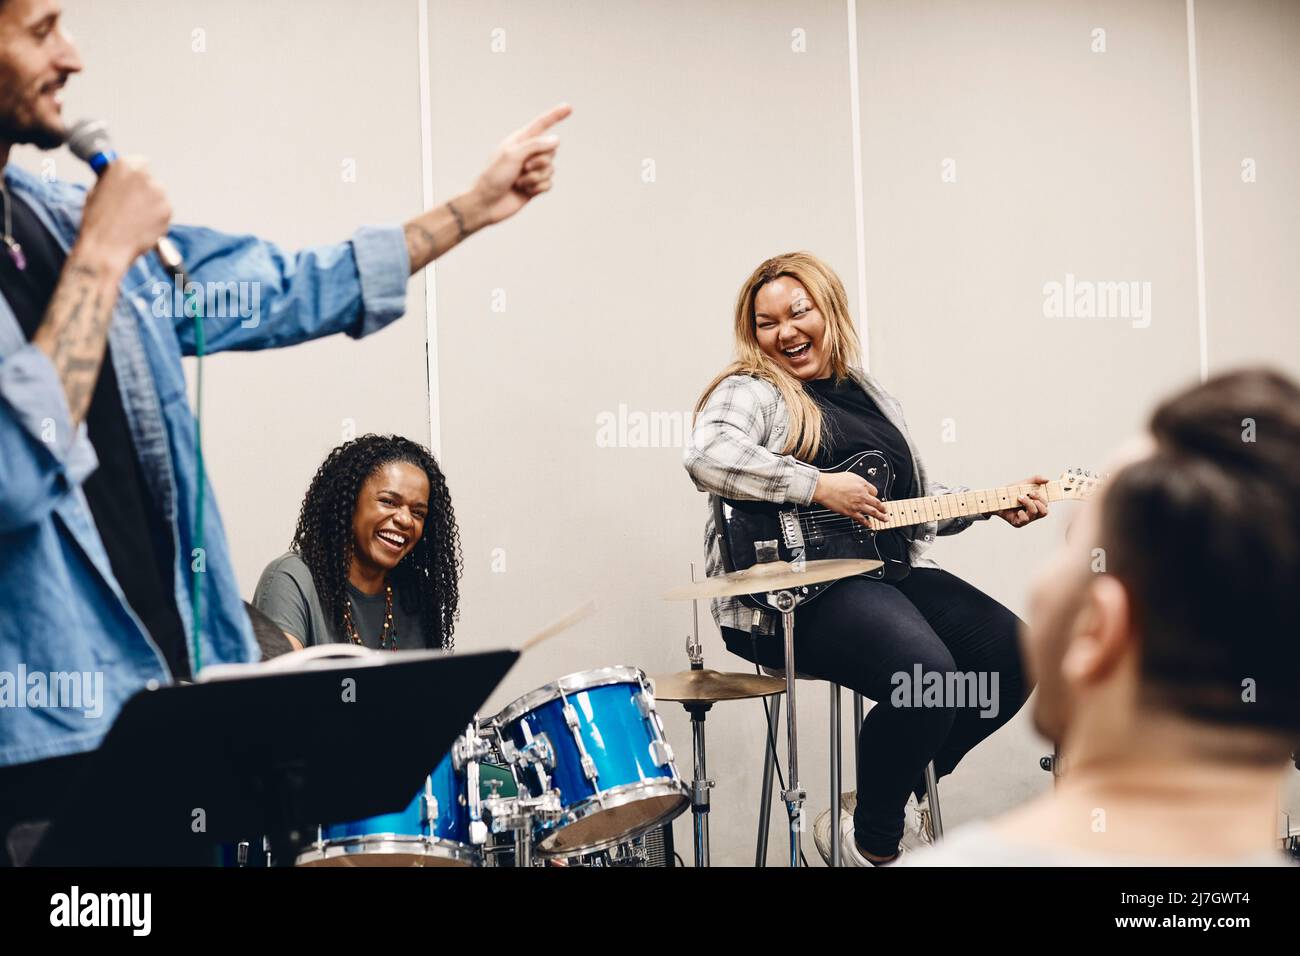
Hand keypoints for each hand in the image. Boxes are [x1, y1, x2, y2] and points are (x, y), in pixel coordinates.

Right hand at [74, 156, 171, 274]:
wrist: (106, 247)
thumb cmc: (97, 220)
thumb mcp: (97, 189)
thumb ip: (114, 179)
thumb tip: (121, 177)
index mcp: (125, 165)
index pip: (140, 162)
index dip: (136, 175)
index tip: (133, 183)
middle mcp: (145, 176)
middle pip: (151, 181)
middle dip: (144, 192)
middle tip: (132, 206)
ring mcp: (159, 194)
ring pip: (158, 197)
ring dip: (151, 206)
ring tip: (133, 220)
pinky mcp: (168, 211)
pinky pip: (163, 213)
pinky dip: (156, 219)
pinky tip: (141, 227)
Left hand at [466, 103, 571, 225]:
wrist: (486, 203)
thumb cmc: (493, 176)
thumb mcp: (512, 155)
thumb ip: (535, 145)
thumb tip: (556, 139)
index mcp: (520, 140)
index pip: (542, 124)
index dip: (555, 116)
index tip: (569, 107)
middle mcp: (528, 153)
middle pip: (551, 150)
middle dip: (539, 161)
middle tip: (522, 168)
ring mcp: (532, 170)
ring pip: (550, 169)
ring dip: (535, 178)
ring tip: (518, 182)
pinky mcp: (535, 186)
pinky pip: (549, 184)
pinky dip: (537, 188)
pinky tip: (523, 191)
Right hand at [813, 471, 888, 527]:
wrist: (825, 488)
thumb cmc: (834, 481)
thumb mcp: (850, 476)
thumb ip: (859, 482)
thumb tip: (862, 486)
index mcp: (862, 485)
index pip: (874, 491)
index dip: (875, 495)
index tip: (875, 498)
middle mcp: (862, 495)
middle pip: (877, 503)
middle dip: (883, 508)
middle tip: (886, 511)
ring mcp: (857, 505)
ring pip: (873, 512)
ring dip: (880, 517)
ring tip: (884, 519)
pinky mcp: (850, 512)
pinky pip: (861, 519)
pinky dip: (867, 523)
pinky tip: (870, 525)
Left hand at [994, 475, 1049, 527]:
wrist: (997, 498)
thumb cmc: (1012, 492)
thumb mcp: (1024, 483)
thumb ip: (1036, 479)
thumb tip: (1047, 480)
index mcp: (1037, 505)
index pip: (1046, 505)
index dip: (1042, 498)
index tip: (1032, 492)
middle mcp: (1033, 513)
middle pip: (1044, 511)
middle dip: (1037, 501)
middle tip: (1027, 494)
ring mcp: (1026, 519)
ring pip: (1034, 513)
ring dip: (1028, 503)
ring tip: (1019, 498)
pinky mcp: (1018, 523)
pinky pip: (1025, 520)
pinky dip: (1022, 513)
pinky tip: (1017, 510)